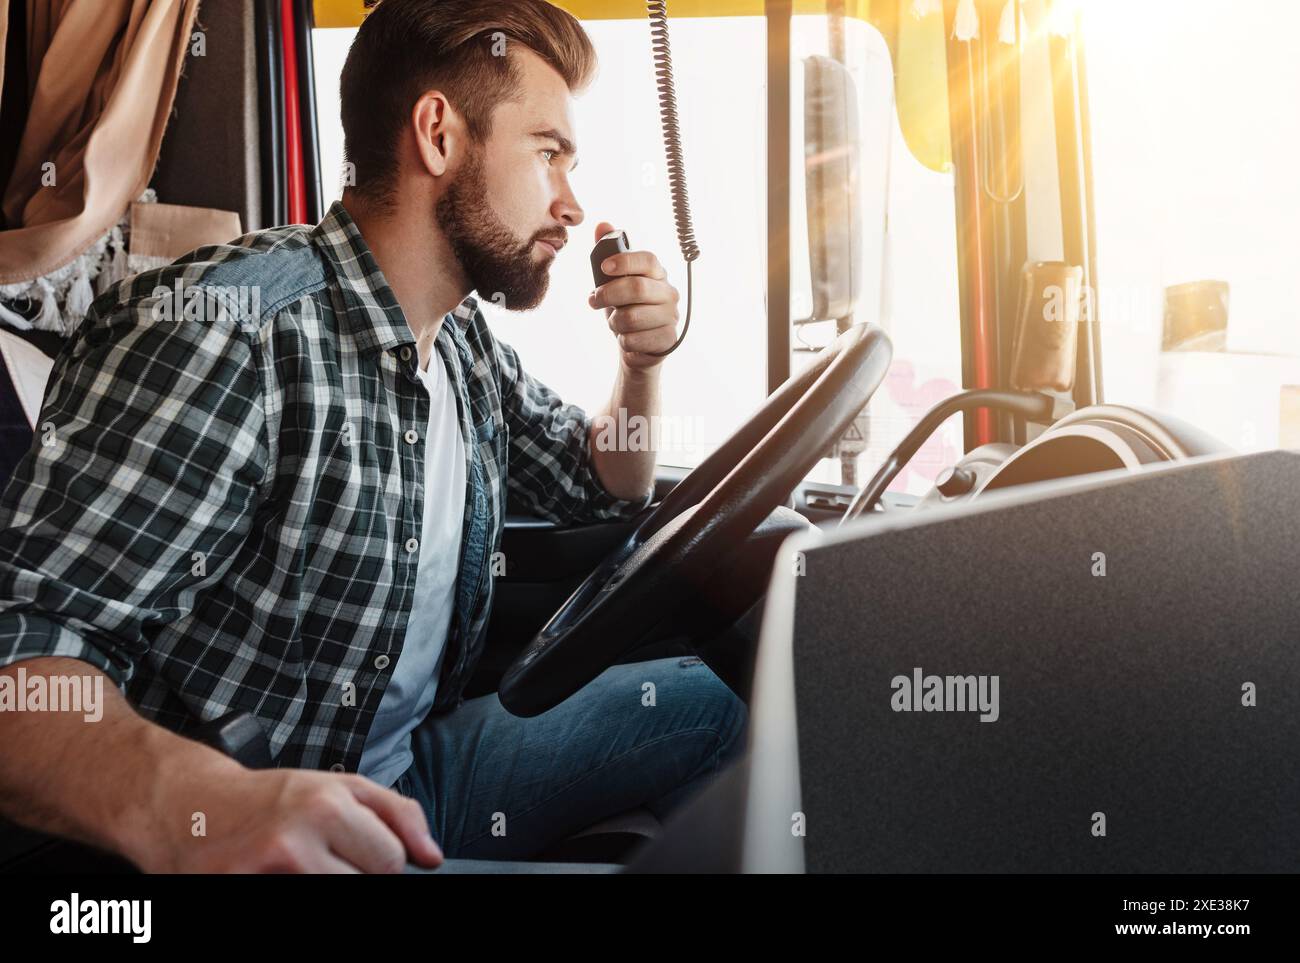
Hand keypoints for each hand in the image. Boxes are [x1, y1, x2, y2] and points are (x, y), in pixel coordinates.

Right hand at [133, 765, 442, 872]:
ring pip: (332, 901)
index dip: (382, 863)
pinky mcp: (236, 895)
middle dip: (353, 878)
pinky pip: (292, 912)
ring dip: (326, 889)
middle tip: (327, 861)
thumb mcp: (339, 786)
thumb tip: (432, 857)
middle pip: (363, 888)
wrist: (190, 807)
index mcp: (326, 806)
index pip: (390, 862)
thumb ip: (397, 814)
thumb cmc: (272, 798)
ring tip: (304, 869)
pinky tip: (279, 878)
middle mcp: (294, 842)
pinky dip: (291, 897)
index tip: (362, 856)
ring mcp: (263, 876)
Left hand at [588, 221, 679, 370]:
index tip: (603, 267)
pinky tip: (627, 339)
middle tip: (593, 300)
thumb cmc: (627, 308)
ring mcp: (671, 316)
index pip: (648, 260)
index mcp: (658, 274)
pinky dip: (623, 341)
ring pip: (632, 317)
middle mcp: (669, 293)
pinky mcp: (668, 339)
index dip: (625, 261)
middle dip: (608, 294)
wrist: (639, 346)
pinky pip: (635, 340)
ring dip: (614, 322)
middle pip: (637, 288)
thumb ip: (608, 253)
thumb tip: (602, 225)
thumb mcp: (614, 281)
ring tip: (614, 322)